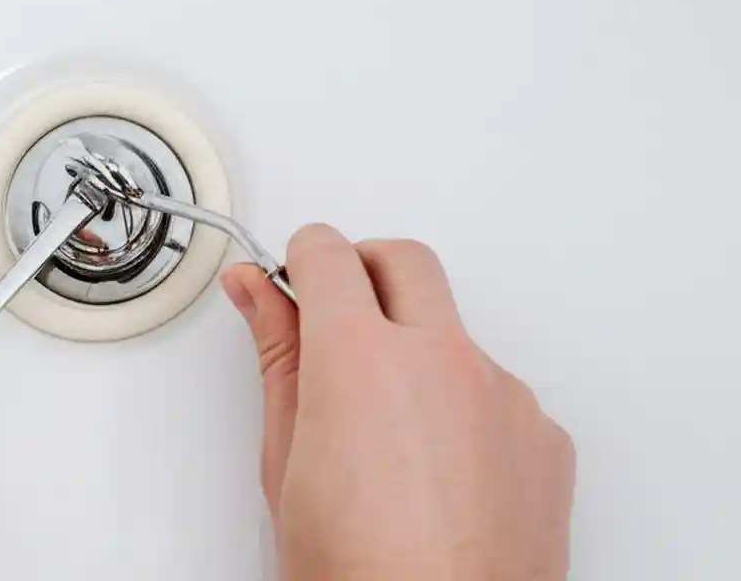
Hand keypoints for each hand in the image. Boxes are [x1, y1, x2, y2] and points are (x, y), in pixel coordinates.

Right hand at [222, 225, 574, 579]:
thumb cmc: (356, 575)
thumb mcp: (286, 461)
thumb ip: (278, 356)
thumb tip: (256, 293)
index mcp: (361, 360)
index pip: (330, 254)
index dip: (302, 258)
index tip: (294, 274)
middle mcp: (443, 361)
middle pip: (405, 261)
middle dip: (364, 271)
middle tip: (335, 316)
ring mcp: (505, 396)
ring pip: (454, 333)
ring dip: (417, 353)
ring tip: (386, 439)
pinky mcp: (545, 435)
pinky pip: (496, 393)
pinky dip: (463, 410)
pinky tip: (435, 474)